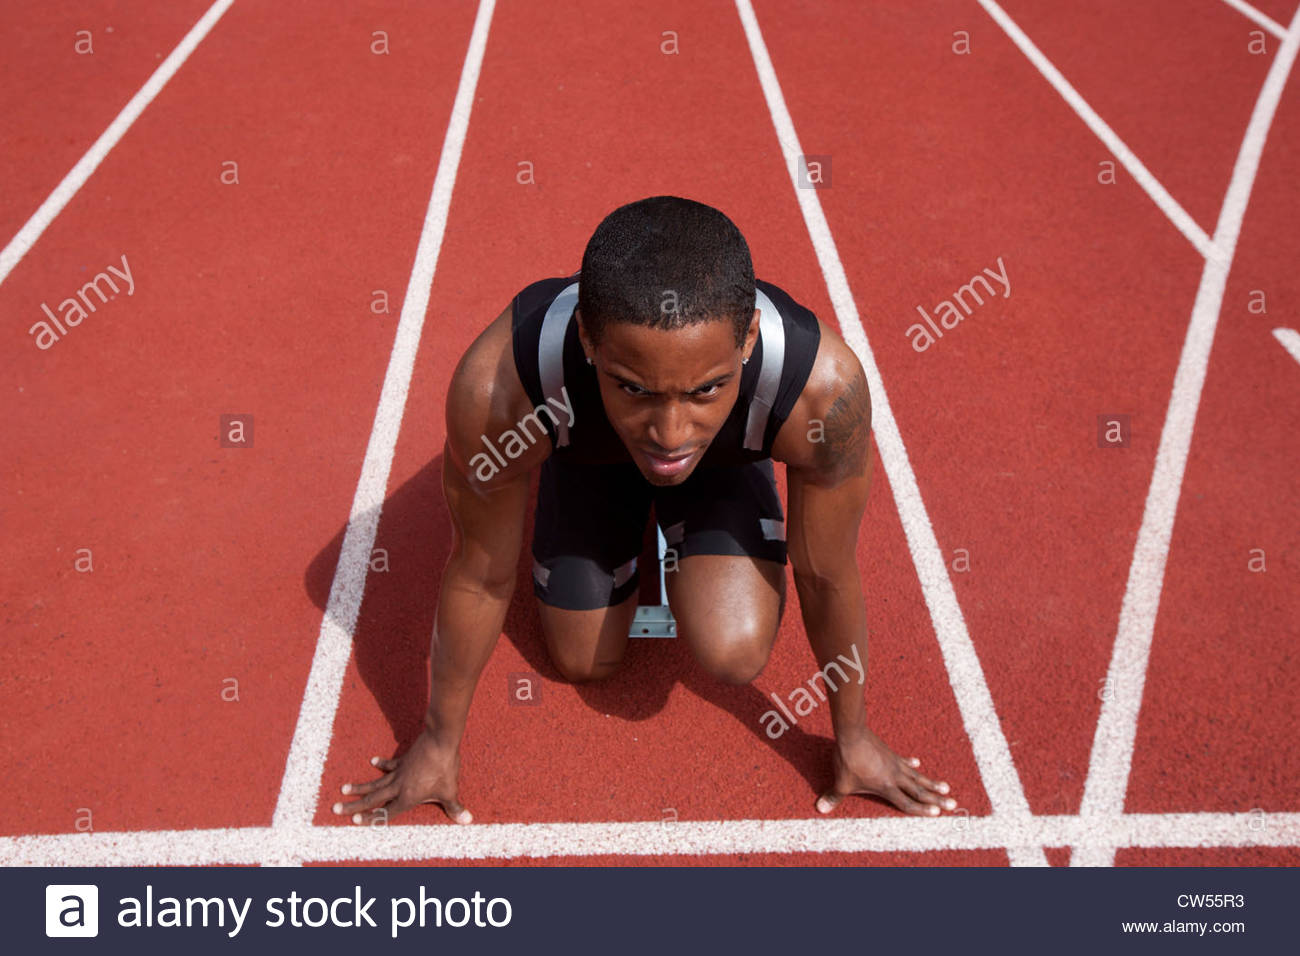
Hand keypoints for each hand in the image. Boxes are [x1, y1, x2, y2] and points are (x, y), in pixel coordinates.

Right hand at [333, 729, 472, 824]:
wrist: (440, 741)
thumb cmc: (445, 768)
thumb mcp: (450, 790)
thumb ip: (455, 808)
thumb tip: (467, 820)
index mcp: (408, 797)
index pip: (386, 812)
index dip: (370, 817)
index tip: (354, 820)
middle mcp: (399, 786)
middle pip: (373, 798)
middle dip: (354, 805)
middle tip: (335, 808)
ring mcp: (399, 772)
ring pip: (375, 782)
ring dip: (359, 787)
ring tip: (343, 789)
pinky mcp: (403, 760)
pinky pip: (389, 765)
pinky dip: (381, 764)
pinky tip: (372, 762)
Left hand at [816, 725, 956, 816]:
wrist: (852, 733)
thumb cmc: (848, 760)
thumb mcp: (841, 782)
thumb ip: (833, 796)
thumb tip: (820, 809)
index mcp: (886, 786)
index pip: (907, 802)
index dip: (921, 810)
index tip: (937, 814)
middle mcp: (895, 776)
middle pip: (919, 791)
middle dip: (936, 800)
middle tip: (953, 805)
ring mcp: (895, 763)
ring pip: (918, 777)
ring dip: (932, 784)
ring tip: (946, 788)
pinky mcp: (890, 753)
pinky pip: (905, 762)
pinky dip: (912, 765)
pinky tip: (918, 763)